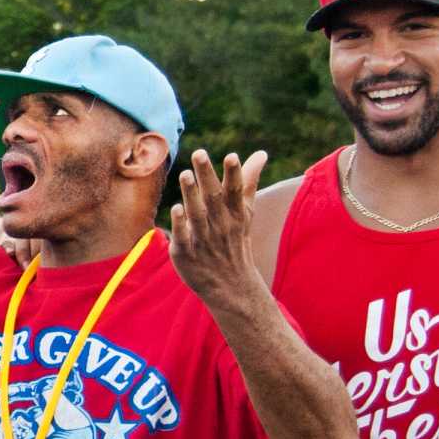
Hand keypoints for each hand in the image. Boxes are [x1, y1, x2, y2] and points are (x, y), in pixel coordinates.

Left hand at [170, 148, 270, 305]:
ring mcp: (203, 239)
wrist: (230, 286)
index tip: (232, 156)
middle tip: (199, 153)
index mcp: (235, 213)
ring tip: (185, 174)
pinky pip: (183, 237)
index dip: (234, 174)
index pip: (235, 191)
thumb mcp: (245, 212)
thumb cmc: (235, 240)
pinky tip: (176, 208)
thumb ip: (249, 181)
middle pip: (213, 198)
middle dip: (207, 176)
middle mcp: (220, 224)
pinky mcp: (185, 252)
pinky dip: (180, 224)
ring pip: (197, 215)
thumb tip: (262, 153)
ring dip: (191, 195)